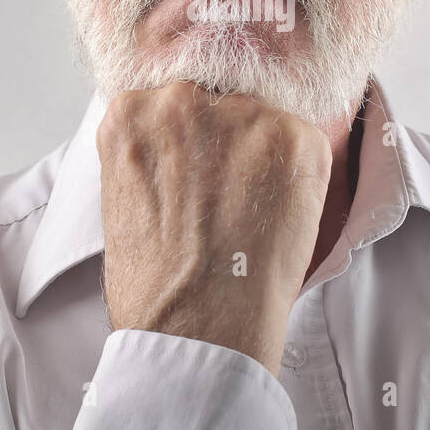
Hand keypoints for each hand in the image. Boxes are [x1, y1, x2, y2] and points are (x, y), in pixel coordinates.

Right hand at [96, 81, 332, 376]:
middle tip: (228, 199)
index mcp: (131, 111)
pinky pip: (306, 143)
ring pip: (265, 120)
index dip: (196, 139)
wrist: (197, 330)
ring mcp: (240, 114)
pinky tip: (279, 218)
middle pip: (223, 100)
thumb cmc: (154, 282)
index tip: (201, 169)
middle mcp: (183, 98)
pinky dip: (302, 179)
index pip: (177, 100)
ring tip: (253, 216)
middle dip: (230, 142)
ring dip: (267, 158)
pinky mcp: (293, 137)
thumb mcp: (124, 196)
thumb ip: (154, 150)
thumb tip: (191, 141)